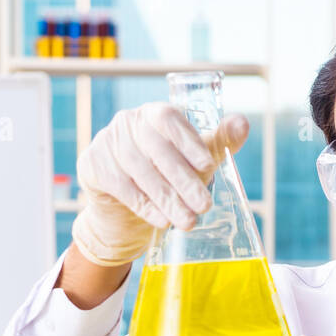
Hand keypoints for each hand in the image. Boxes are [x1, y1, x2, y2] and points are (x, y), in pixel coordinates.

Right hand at [72, 103, 248, 266]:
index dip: (189, 142)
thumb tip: (243, 122)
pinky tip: (161, 220)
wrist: (123, 211)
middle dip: (183, 180)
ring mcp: (107, 141)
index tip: (208, 166)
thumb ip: (218, 142)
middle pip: (156, 149)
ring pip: (140, 171)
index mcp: (155, 114)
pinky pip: (120, 185)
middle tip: (204, 206)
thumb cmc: (165, 178)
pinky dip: (144, 205)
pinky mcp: (92, 164)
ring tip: (187, 221)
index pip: (169, 119)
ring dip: (167, 199)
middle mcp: (129, 122)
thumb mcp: (195, 162)